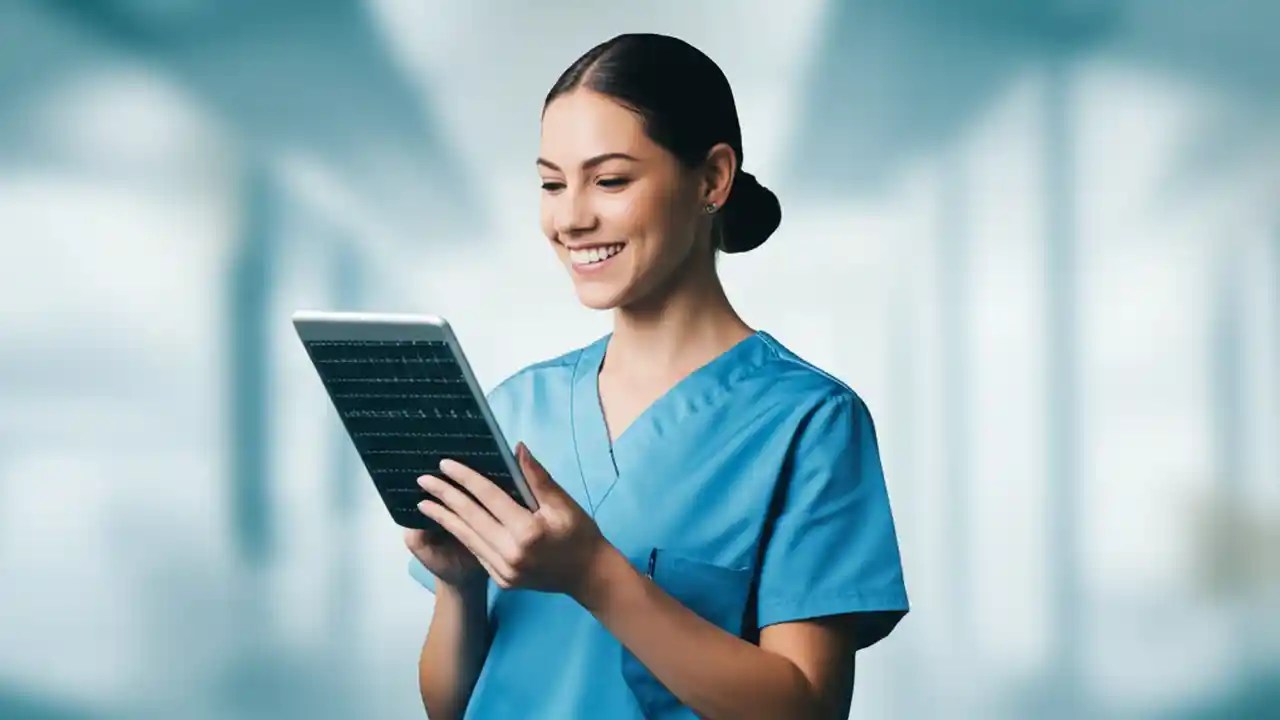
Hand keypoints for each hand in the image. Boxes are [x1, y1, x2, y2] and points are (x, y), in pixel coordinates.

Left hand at [416, 442, 609, 599]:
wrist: (589, 576)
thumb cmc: (580, 534)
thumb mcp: (563, 503)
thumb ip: (537, 477)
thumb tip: (517, 449)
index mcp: (528, 531)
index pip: (489, 497)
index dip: (465, 478)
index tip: (445, 464)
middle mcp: (511, 553)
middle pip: (471, 518)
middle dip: (445, 497)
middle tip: (424, 480)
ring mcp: (505, 570)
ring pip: (468, 538)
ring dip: (445, 518)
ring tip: (425, 502)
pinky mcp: (502, 580)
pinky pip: (477, 552)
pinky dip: (461, 536)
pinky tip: (448, 523)